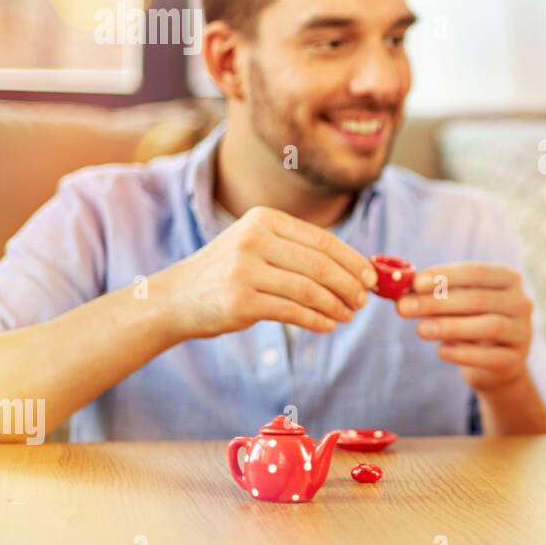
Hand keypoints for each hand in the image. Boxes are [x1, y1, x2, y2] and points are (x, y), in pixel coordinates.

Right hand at [151, 205, 376, 340]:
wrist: (175, 298)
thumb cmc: (227, 273)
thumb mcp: (256, 246)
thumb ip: (297, 250)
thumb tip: (355, 268)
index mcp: (264, 219)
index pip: (322, 239)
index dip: (352, 260)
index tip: (370, 277)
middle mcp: (253, 240)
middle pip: (320, 265)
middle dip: (349, 285)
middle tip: (363, 300)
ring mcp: (244, 271)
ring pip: (309, 290)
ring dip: (336, 306)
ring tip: (348, 315)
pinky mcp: (239, 302)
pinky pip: (292, 312)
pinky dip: (316, 320)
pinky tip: (328, 325)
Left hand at [394, 262, 533, 392]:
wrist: (494, 364)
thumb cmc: (470, 322)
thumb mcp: (455, 304)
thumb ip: (434, 295)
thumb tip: (400, 293)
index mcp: (508, 279)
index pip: (476, 272)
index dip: (445, 276)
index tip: (415, 283)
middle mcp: (521, 302)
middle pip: (478, 299)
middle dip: (437, 302)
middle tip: (404, 308)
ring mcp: (522, 332)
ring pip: (489, 326)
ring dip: (450, 326)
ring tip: (420, 330)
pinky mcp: (515, 361)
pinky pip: (490, 356)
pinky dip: (462, 354)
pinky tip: (441, 351)